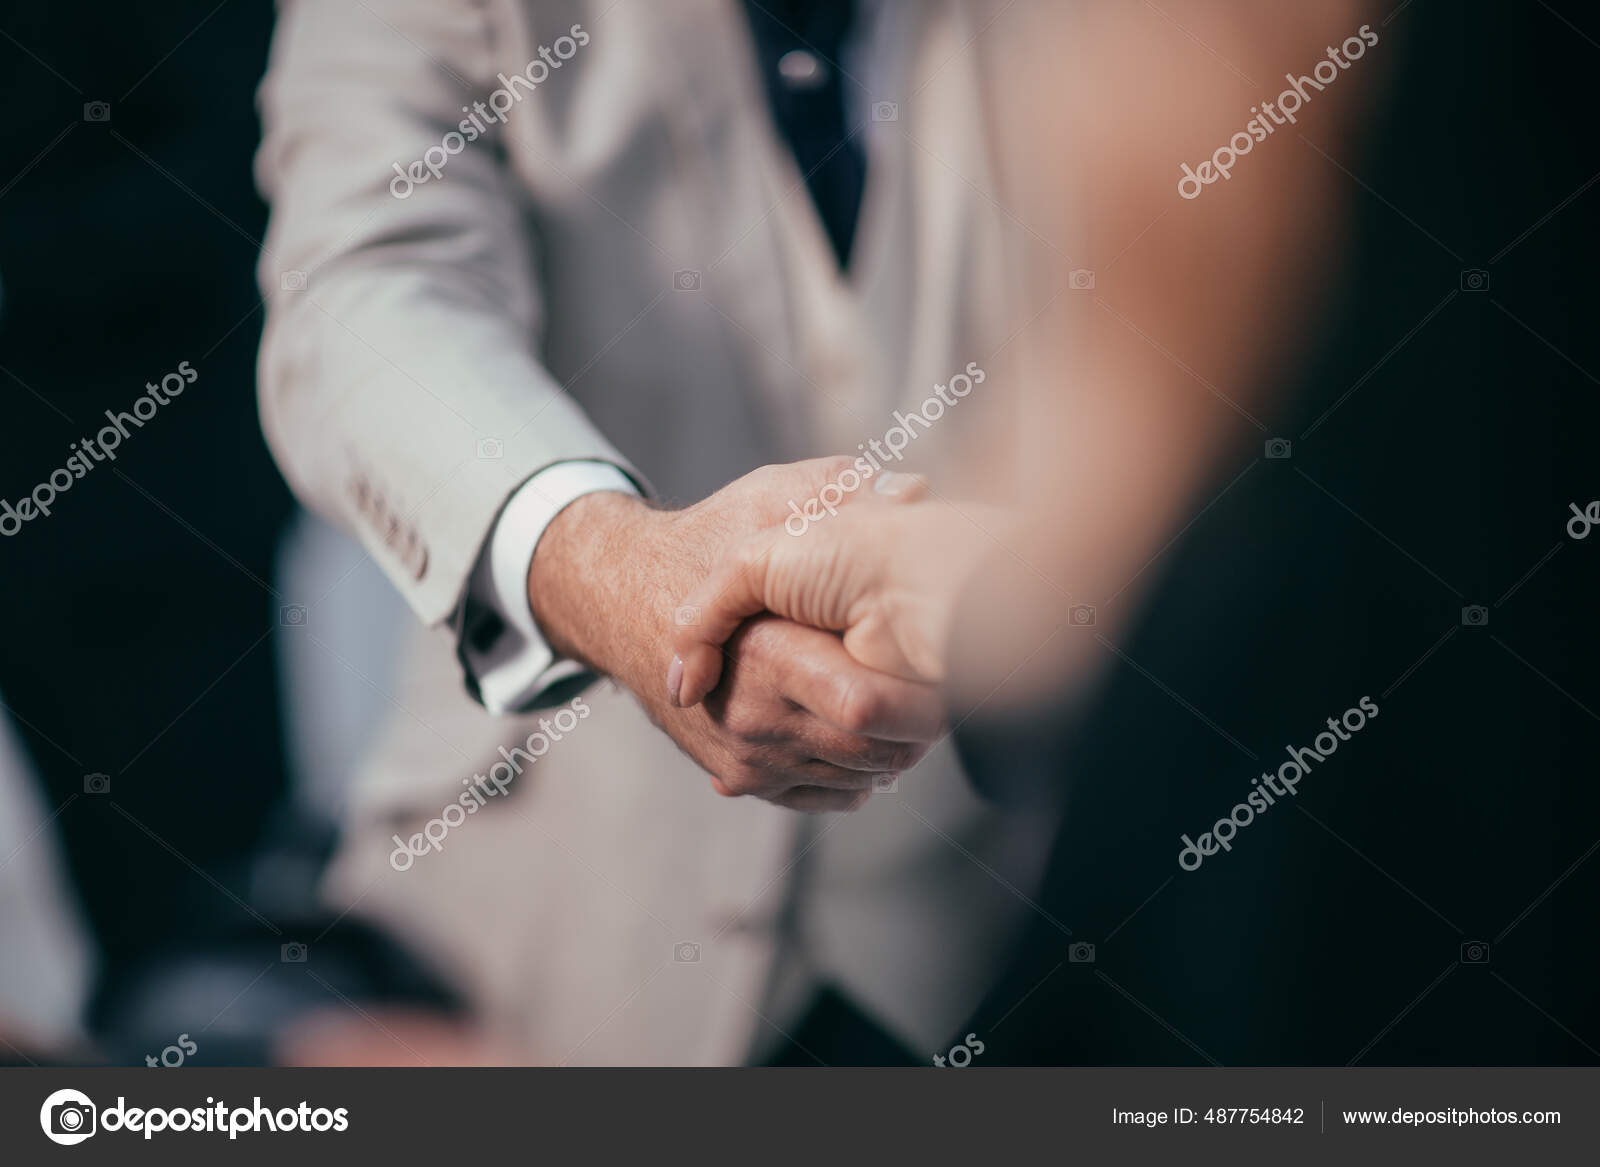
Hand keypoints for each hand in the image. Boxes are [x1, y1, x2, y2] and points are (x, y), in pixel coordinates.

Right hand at [528, 459, 943, 810]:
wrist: (624, 599)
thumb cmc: (702, 541)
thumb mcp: (764, 498)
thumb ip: (834, 492)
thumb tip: (913, 488)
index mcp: (769, 656)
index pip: (868, 709)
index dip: (920, 692)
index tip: (945, 660)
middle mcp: (755, 721)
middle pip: (874, 751)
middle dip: (919, 721)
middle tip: (945, 682)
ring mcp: (748, 760)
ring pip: (861, 778)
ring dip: (897, 746)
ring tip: (916, 699)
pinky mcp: (742, 781)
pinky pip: (829, 794)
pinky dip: (861, 774)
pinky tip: (874, 731)